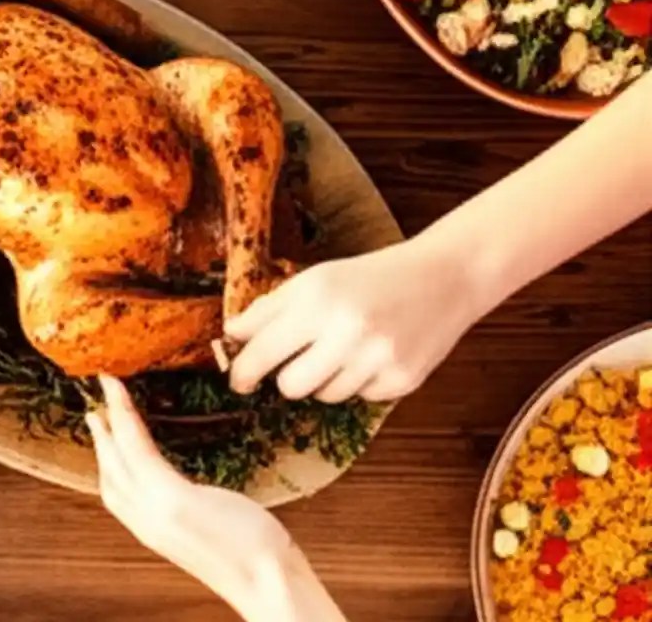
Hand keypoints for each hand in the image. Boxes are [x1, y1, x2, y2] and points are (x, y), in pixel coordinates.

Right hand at [85, 375, 293, 612]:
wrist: (267, 581)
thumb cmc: (254, 555)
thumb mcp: (216, 524)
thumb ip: (199, 504)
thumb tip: (205, 488)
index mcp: (153, 527)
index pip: (116, 488)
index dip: (106, 455)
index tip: (104, 427)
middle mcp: (145, 521)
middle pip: (108, 471)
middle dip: (100, 433)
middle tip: (97, 400)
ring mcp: (154, 511)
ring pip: (118, 455)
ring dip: (110, 418)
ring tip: (108, 389)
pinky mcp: (171, 498)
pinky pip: (138, 450)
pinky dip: (125, 420)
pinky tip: (124, 400)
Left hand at [225, 237, 482, 402]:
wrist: (444, 278)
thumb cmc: (370, 278)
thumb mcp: (315, 280)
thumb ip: (270, 309)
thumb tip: (231, 335)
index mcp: (319, 299)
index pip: (263, 351)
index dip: (242, 371)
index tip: (238, 379)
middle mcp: (348, 330)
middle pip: (290, 386)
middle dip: (287, 377)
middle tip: (298, 360)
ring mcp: (379, 359)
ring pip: (324, 396)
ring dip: (324, 379)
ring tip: (344, 348)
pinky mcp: (402, 381)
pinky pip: (358, 398)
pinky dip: (358, 382)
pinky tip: (372, 355)